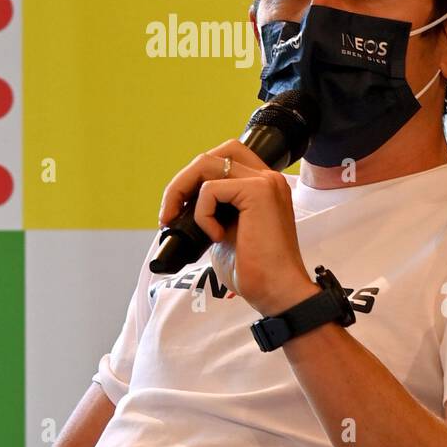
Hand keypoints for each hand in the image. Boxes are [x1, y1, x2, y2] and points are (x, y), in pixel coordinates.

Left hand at [158, 139, 319, 317]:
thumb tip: (180, 204)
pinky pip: (211, 189)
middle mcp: (267, 177)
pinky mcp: (258, 191)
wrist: (277, 292)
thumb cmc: (254, 270)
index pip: (224, 158)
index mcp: (262, 185)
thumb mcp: (225, 231)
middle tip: (168, 213)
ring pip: (206, 164)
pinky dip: (202, 214)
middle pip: (214, 153)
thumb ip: (212, 211)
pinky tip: (216, 237)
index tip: (177, 210)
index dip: (195, 177)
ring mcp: (265, 182)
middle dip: (183, 180)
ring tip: (178, 221)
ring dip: (181, 191)